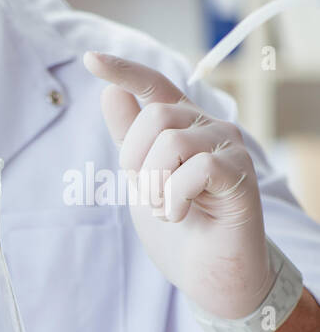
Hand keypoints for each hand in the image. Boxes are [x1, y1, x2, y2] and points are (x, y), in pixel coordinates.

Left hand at [83, 51, 271, 320]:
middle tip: (149, 194)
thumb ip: (128, 138)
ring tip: (166, 207)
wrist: (207, 272)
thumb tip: (111, 93)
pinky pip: (195, 170)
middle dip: (136, 162)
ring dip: (155, 186)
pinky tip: (180, 215)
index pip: (154, 86)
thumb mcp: (141, 179)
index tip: (91, 59)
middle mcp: (208, 127)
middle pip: (155, 118)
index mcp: (182, 126)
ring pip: (172, 143)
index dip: (124, 70)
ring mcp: (229, 147)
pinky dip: (174, 200)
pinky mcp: (240, 174)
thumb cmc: (177, 225)